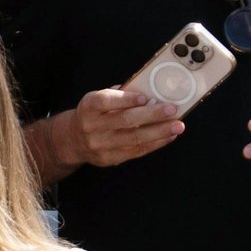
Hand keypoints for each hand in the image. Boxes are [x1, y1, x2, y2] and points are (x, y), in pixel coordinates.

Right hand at [58, 89, 183, 167]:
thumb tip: (152, 92)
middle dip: (152, 115)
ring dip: (159, 132)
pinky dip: (155, 143)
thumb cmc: (94, 114)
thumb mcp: (99, 99)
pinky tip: (168, 136)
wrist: (73, 139)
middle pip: (124, 120)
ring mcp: (100, 145)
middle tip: (172, 109)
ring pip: (133, 138)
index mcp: (89, 107)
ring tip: (177, 126)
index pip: (106, 101)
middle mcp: (91, 126)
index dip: (126, 99)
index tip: (145, 97)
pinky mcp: (109, 158)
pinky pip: (136, 151)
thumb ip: (120, 95)